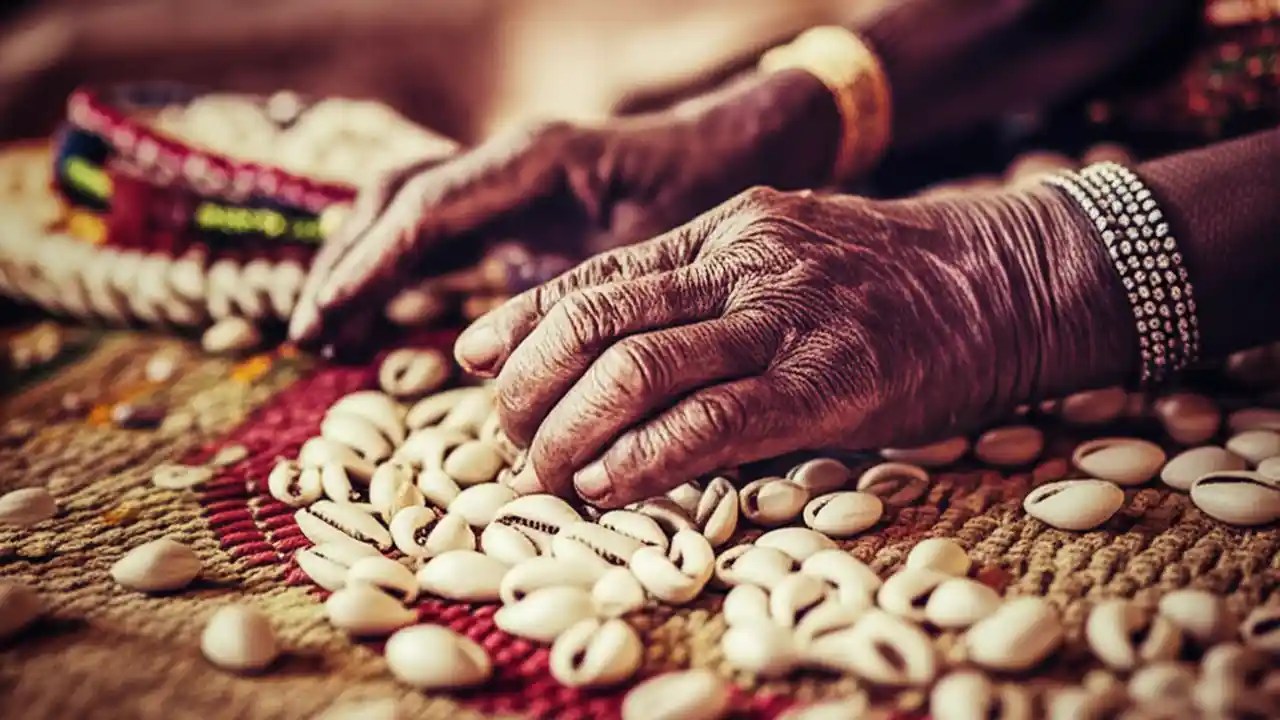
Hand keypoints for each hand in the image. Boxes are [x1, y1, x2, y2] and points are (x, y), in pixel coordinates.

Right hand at [289, 70, 839, 344]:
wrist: (732, 152)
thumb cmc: (702, 194)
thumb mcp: (652, 244)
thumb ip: (585, 287)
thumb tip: (508, 356)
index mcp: (533, 162)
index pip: (425, 211)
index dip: (370, 266)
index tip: (326, 319)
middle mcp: (506, 165)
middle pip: (395, 201)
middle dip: (347, 264)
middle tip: (310, 334)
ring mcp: (504, 183)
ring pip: (403, 212)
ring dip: (361, 266)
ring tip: (327, 333)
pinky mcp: (510, 208)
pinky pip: (433, 231)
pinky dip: (398, 272)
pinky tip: (377, 319)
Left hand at [454, 185, 1136, 507]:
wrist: (1006, 278)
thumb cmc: (887, 278)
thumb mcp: (781, 250)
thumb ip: (694, 284)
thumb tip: (611, 336)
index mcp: (721, 231)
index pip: (592, 275)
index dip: (518, 324)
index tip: (473, 362)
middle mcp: (739, 264)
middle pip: (593, 320)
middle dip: (529, 386)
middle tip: (512, 437)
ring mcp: (783, 320)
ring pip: (636, 368)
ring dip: (570, 431)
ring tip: (548, 474)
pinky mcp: (828, 383)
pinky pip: (711, 422)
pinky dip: (644, 458)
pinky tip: (607, 485)